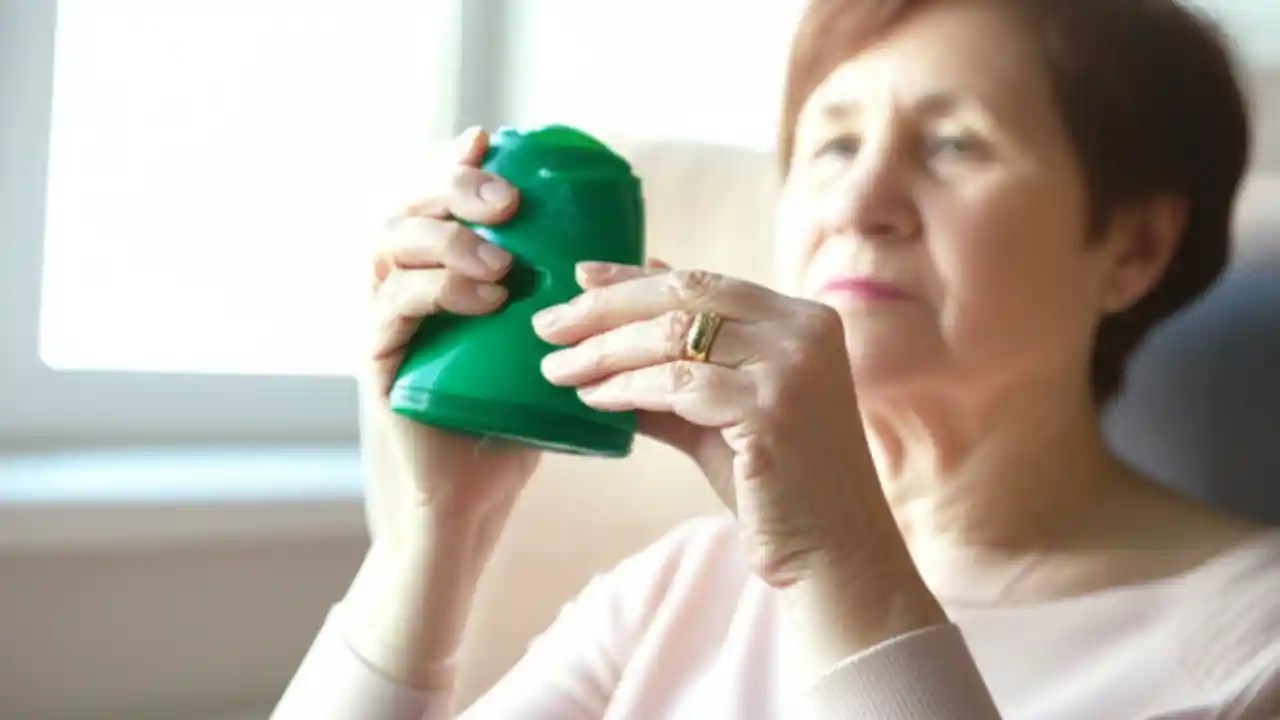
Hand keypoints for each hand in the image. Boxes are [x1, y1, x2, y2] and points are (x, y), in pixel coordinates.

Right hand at [363, 127, 540, 539]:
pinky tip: (485, 299)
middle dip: (452, 188)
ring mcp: (383, 324)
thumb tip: (645, 259)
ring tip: (500, 260)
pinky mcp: (378, 362)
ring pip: (388, 246)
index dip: (453, 162)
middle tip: (507, 201)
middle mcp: (401, 289)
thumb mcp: (549, 352)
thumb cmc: (512, 427)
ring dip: (447, 239)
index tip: (492, 141)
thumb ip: (575, 303)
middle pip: (405, 207)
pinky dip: (437, 291)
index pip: (433, 199)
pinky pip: (392, 305)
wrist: (468, 508)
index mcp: (437, 277)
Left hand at [533, 261, 944, 670]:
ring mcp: (792, 369)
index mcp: (800, 319)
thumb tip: (613, 326)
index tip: (578, 276)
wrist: (830, 550)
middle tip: (548, 326)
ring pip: (674, 336)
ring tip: (557, 369)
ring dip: (604, 352)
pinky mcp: (772, 412)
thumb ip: (677, 364)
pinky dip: (627, 388)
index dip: (633, 276)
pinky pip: (678, 385)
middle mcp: (802, 331)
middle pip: (684, 296)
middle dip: (605, 308)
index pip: (702, 280)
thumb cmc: (773, 481)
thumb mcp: (721, 410)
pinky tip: (594, 399)